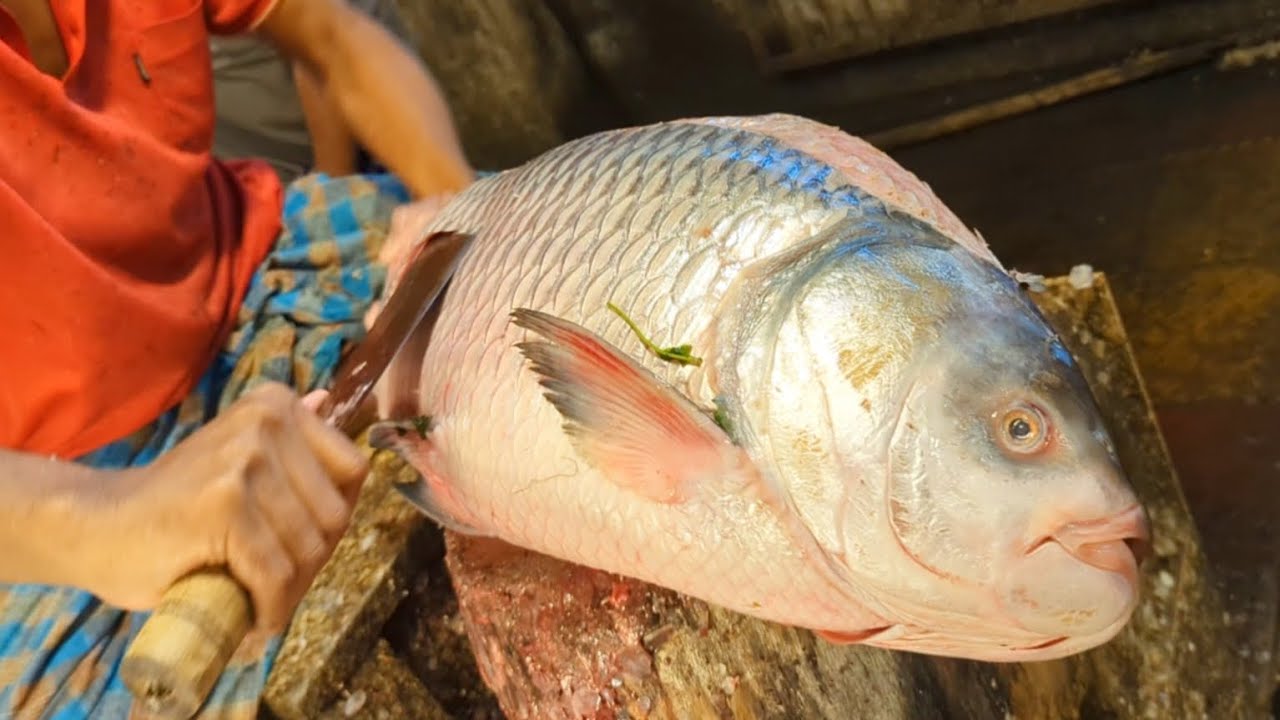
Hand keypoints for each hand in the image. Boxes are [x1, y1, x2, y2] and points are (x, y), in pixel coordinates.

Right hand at [86, 382, 368, 634]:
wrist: (93, 525)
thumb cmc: (172, 503)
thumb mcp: (233, 457)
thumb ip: (284, 438)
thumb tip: (326, 400)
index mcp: (276, 405)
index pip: (352, 473)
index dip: (332, 521)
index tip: (300, 547)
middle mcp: (266, 421)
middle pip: (335, 514)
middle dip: (312, 562)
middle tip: (277, 585)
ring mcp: (246, 460)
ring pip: (307, 548)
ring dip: (289, 591)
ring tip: (260, 601)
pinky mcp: (225, 505)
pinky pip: (274, 573)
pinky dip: (269, 607)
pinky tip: (252, 616)